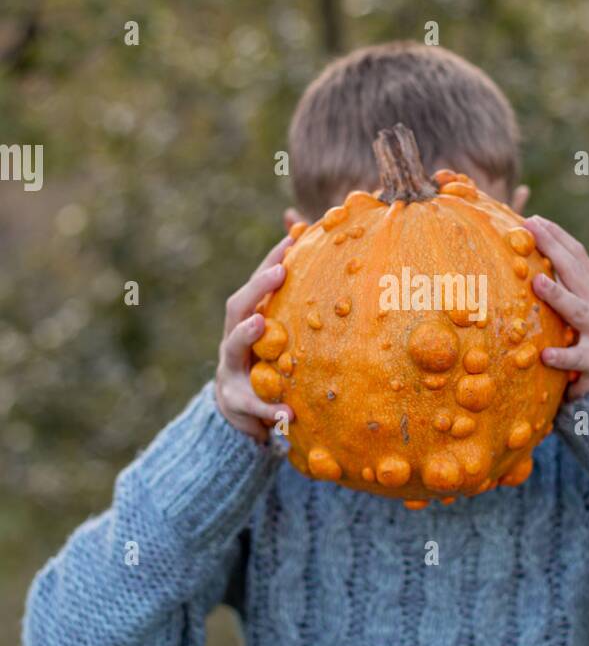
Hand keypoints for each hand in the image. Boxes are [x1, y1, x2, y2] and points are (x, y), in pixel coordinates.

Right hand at [215, 236, 295, 442]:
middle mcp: (233, 339)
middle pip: (237, 307)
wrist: (238, 410)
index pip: (256, 284)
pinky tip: (288, 414)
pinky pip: (252, 405)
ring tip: (260, 323)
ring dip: (245, 334)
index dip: (270, 259)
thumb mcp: (275, 330)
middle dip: (257, 288)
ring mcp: (230, 369)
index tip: (292, 239)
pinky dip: (269, 410)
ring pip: (232, 347)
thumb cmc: (264, 361)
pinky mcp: (236, 402)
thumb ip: (287, 297)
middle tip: (279, 272)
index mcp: (247, 320)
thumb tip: (300, 231)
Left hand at [525, 216, 588, 399]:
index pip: (578, 256)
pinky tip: (546, 354)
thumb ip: (557, 286)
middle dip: (555, 250)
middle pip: (577, 274)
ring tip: (538, 282)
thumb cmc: (579, 338)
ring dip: (559, 296)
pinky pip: (578, 359)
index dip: (557, 237)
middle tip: (532, 231)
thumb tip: (519, 258)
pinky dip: (563, 356)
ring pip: (580, 312)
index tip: (533, 219)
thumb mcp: (573, 308)